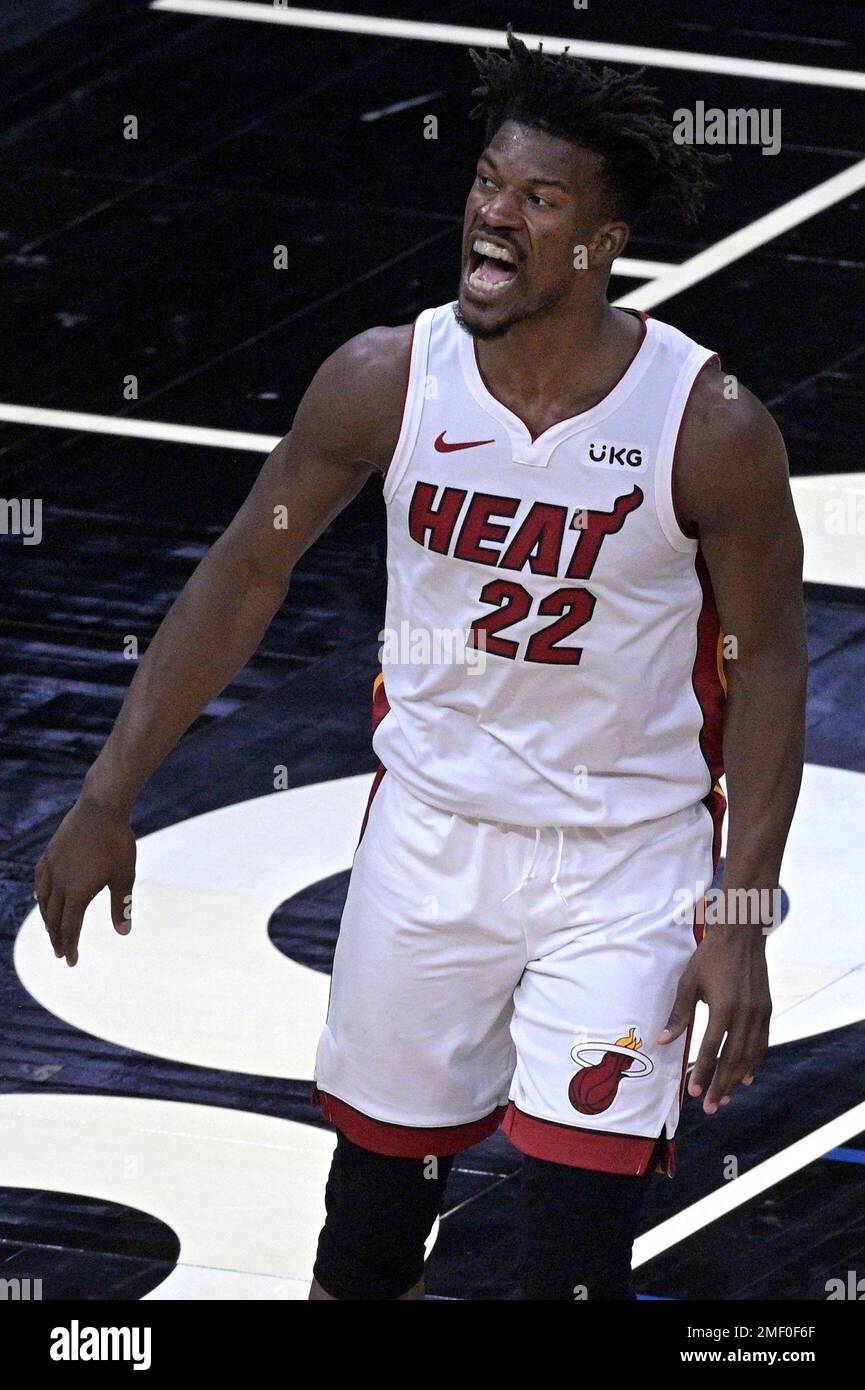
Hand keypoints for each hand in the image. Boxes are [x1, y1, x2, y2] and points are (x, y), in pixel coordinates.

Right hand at [34, 793, 136, 966]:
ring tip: (52, 929)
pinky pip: (40, 880)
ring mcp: (52, 866)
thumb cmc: (117, 842)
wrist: (101, 807)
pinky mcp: (50, 853)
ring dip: (47, 918)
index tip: (70, 961)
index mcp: (76, 892)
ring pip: (44, 900)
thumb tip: (124, 933)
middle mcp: (58, 882)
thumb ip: (122, 905)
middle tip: (60, 952)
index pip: (70, 928)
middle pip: (54, 918)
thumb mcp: (124, 876)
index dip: (70, 946)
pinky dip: (39, 894)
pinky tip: (39, 897)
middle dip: (57, 937)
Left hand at [657, 925, 770, 1112]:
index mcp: (723, 1008)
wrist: (742, 936)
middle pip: (732, 1059)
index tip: (694, 1092)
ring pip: (750, 1056)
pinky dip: (754, 1062)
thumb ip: (678, 1014)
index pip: (711, 1050)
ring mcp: (759, 1014)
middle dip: (720, 1085)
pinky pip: (761, 1043)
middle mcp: (744, 1015)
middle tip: (711, 1107)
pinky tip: (746, 1076)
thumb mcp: (689, 982)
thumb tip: (662, 1041)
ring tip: (726, 1098)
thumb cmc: (710, 957)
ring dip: (737, 1079)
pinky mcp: (766, 1010)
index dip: (702, 1072)